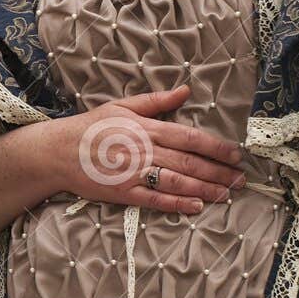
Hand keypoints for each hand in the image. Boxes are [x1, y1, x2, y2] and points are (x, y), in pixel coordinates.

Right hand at [43, 84, 243, 214]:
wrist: (57, 151)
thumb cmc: (91, 127)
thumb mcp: (121, 106)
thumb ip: (156, 100)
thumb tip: (185, 91)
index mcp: (145, 128)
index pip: (190, 137)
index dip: (217, 147)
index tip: (236, 154)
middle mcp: (143, 150)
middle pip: (190, 162)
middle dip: (220, 172)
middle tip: (241, 180)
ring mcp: (134, 173)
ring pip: (178, 182)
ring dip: (206, 189)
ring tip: (227, 194)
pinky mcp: (123, 192)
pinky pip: (156, 200)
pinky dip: (178, 203)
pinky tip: (197, 206)